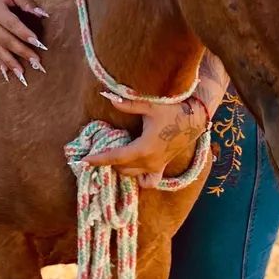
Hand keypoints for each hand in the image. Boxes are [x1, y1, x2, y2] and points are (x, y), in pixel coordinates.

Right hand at [0, 0, 48, 83]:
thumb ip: (25, 1)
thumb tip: (42, 14)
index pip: (12, 23)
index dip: (24, 34)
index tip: (38, 43)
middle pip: (6, 40)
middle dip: (22, 52)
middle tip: (36, 63)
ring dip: (11, 63)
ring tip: (23, 75)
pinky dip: (1, 64)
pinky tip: (8, 74)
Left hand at [87, 94, 208, 188]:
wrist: (194, 120)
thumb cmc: (172, 111)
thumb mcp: (151, 106)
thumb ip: (129, 104)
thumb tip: (109, 97)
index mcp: (144, 149)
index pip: (115, 157)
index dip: (98, 159)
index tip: (84, 160)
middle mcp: (149, 162)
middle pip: (121, 168)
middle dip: (107, 162)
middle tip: (96, 152)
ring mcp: (156, 167)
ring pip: (131, 175)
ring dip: (120, 168)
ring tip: (111, 157)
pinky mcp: (161, 168)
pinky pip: (148, 182)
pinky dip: (139, 179)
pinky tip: (132, 170)